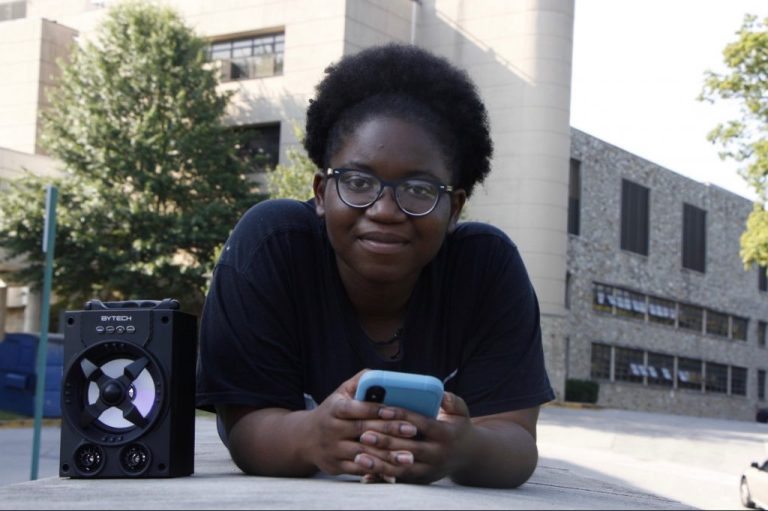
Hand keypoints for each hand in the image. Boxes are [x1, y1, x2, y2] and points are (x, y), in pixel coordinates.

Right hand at [304, 370, 419, 476]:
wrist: (305, 438)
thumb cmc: (332, 412)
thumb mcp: (341, 393)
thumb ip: (360, 381)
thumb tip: (381, 374)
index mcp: (334, 408)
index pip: (356, 408)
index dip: (376, 410)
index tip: (396, 411)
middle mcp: (331, 429)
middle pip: (363, 430)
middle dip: (390, 431)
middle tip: (413, 431)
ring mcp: (332, 449)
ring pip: (363, 453)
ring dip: (387, 456)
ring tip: (409, 457)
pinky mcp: (335, 466)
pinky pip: (359, 470)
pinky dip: (377, 471)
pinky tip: (395, 471)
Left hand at [353, 391, 472, 483]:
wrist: (469, 456)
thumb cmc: (459, 427)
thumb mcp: (461, 411)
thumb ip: (452, 400)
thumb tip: (440, 393)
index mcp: (445, 434)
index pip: (420, 424)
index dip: (401, 416)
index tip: (381, 410)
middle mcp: (438, 454)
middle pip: (407, 448)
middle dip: (384, 441)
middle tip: (362, 434)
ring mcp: (430, 470)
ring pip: (401, 467)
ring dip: (379, 462)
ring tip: (358, 455)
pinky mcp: (422, 480)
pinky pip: (399, 479)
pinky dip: (382, 476)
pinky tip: (365, 471)